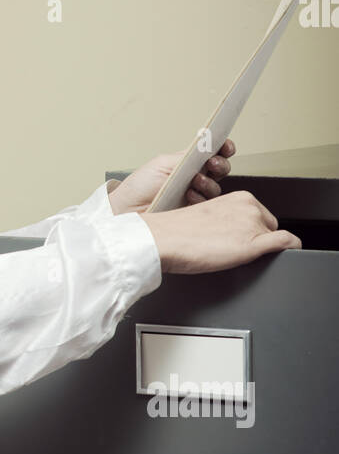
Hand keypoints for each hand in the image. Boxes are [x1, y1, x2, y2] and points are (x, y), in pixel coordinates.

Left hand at [107, 140, 235, 215]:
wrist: (129, 210)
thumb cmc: (140, 186)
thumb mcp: (163, 164)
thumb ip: (186, 155)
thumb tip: (205, 144)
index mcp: (188, 161)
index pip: (212, 152)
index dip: (223, 147)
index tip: (225, 145)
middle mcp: (195, 177)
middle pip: (221, 168)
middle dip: (221, 164)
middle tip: (211, 163)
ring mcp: (196, 195)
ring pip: (216, 187)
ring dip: (208, 182)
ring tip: (194, 181)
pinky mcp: (194, 212)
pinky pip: (209, 204)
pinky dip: (201, 197)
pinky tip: (189, 195)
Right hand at [142, 190, 300, 273]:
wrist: (163, 240)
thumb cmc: (177, 231)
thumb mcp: (208, 216)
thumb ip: (227, 219)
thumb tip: (234, 232)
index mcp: (239, 197)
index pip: (260, 216)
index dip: (252, 230)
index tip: (240, 238)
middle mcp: (249, 206)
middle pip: (269, 226)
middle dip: (259, 238)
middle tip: (236, 249)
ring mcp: (253, 224)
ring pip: (277, 237)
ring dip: (266, 248)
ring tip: (238, 255)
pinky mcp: (254, 243)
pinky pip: (287, 243)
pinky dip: (290, 248)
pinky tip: (286, 254)